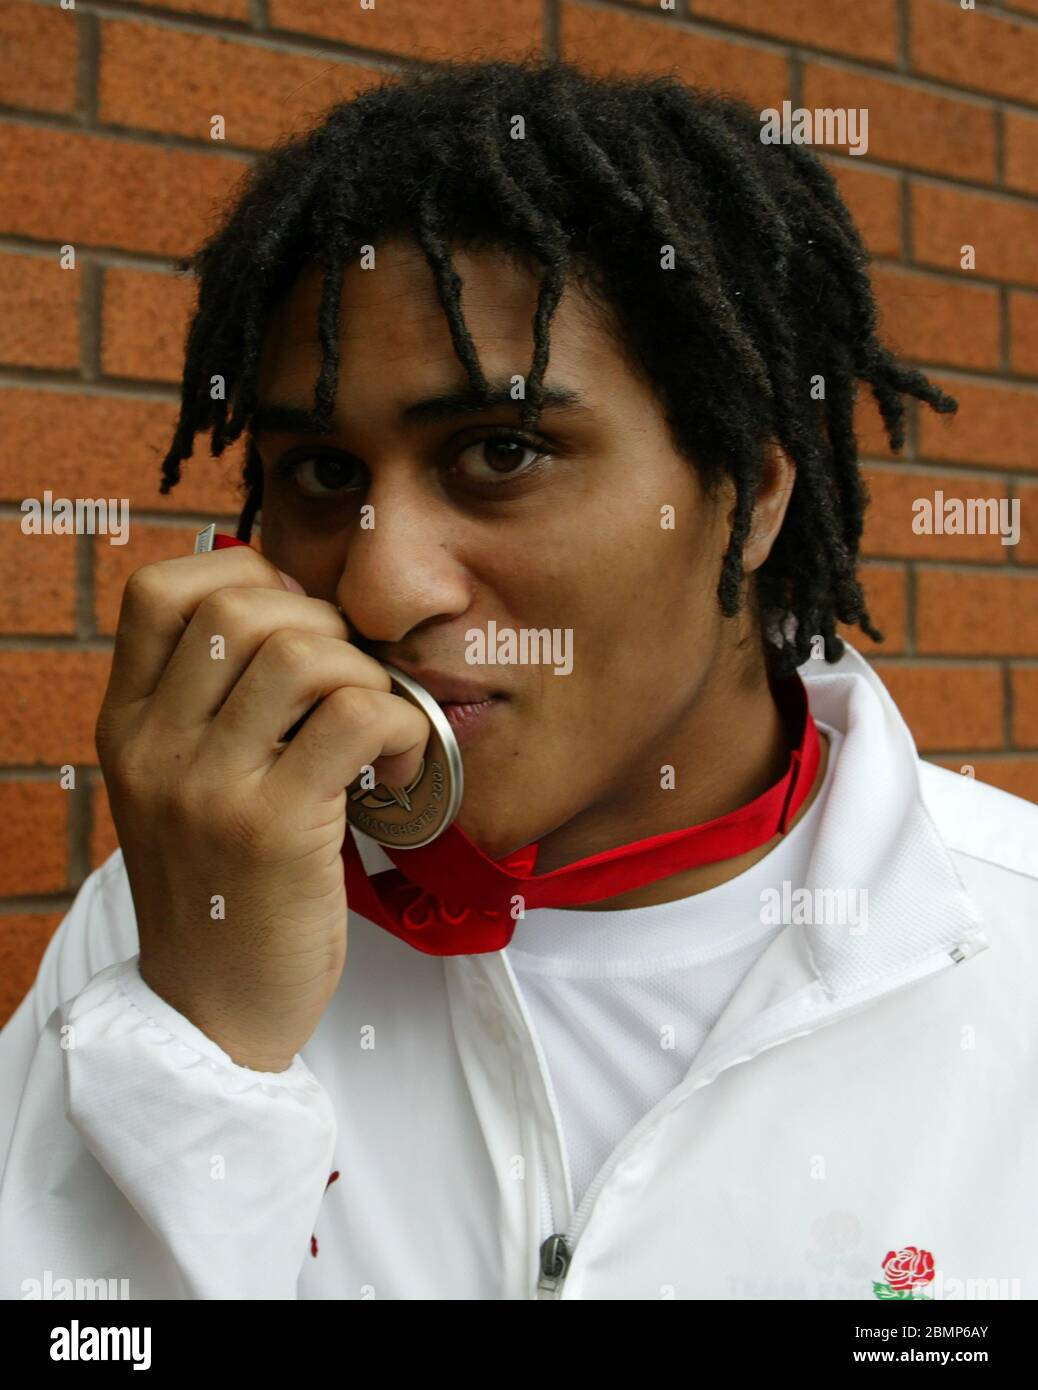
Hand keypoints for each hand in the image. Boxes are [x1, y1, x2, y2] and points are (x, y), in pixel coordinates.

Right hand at [95, 548, 429, 1070]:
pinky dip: (405, 728)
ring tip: (380, 729)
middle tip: (354, 683)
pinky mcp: (275, 828)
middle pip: (241, 606)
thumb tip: (288, 607)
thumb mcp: (183, 790)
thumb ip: (209, 707)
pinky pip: (359, 716)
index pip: (160, 590)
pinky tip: (405, 771)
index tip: (297, 624)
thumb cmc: (222, 892)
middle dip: (323, 624)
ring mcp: (209, 786)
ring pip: (303, 652)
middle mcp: (155, 747)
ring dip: (366, 676)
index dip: (243, 576)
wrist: (215, 1014)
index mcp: (127, 727)